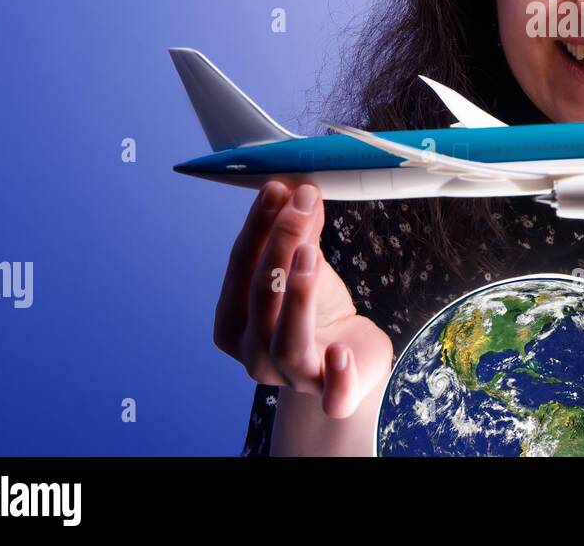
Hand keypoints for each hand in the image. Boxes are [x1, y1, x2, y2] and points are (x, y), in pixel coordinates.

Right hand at [212, 180, 393, 418]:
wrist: (350, 362)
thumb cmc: (317, 315)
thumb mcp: (306, 269)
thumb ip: (302, 235)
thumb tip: (299, 190)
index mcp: (234, 323)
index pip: (240, 268)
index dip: (258, 226)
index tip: (276, 187)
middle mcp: (254, 354)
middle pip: (261, 298)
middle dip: (279, 245)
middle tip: (301, 203)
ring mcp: (291, 378)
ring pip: (288, 342)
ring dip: (297, 295)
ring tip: (310, 254)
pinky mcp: (332, 395)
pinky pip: (331, 396)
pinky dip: (336, 377)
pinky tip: (342, 353)